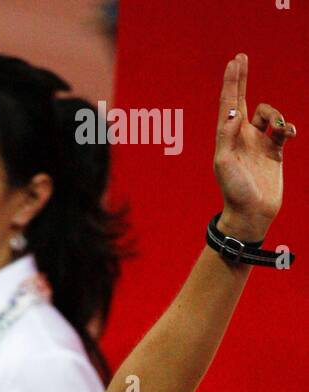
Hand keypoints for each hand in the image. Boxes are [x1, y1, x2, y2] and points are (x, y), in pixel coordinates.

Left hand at [214, 53, 295, 242]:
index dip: (232, 82)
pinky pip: (283, 129)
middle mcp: (241, 136)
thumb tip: (233, 113)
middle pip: (243, 100)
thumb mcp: (224, 163)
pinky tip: (289, 134)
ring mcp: (258, 142)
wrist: (252, 212)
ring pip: (269, 114)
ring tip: (280, 131)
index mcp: (228, 137)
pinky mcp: (274, 151)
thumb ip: (226, 136)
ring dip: (277, 116)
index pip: (229, 103)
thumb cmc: (234, 190)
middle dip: (242, 80)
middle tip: (241, 58)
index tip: (235, 62)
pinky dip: (287, 127)